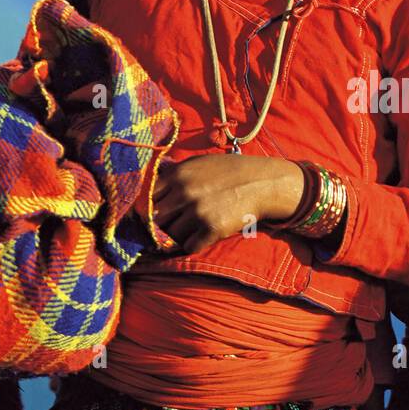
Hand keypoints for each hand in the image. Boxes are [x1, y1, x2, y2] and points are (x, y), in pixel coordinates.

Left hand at [152, 153, 305, 254]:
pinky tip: (203, 235)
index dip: (149, 208)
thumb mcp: (198, 164)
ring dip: (179, 235)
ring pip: (171, 235)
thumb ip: (173, 174)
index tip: (156, 213)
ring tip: (194, 227)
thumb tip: (146, 189)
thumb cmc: (229, 172)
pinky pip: (189, 246)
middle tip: (176, 222)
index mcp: (178, 174)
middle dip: (164, 223)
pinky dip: (193, 244)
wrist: (262, 183)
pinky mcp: (212, 229)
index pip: (146, 199)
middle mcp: (185, 193)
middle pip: (156, 219)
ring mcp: (198, 212)